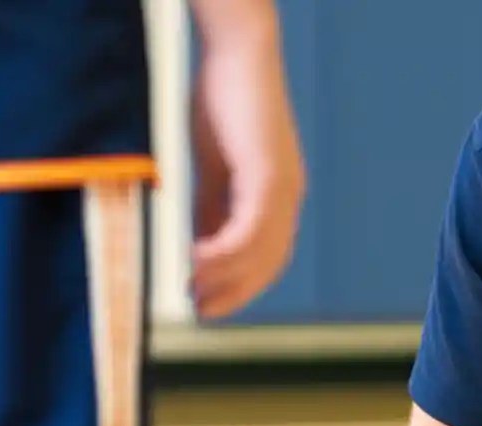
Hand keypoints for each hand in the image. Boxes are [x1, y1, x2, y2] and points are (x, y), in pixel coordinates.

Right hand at [190, 24, 304, 318]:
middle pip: (269, 263)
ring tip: (192, 293)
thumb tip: (198, 251)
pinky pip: (249, 228)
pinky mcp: (269, 174)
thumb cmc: (221, 106)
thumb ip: (210, 209)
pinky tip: (195, 263)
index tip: (209, 305)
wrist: (235, 56)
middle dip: (236, 292)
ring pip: (260, 251)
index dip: (241, 286)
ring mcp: (283, 187)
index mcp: (278, 198)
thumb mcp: (213, 170)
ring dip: (226, 278)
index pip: (267, 258)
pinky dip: (224, 251)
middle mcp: (288, 197)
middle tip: (201, 312)